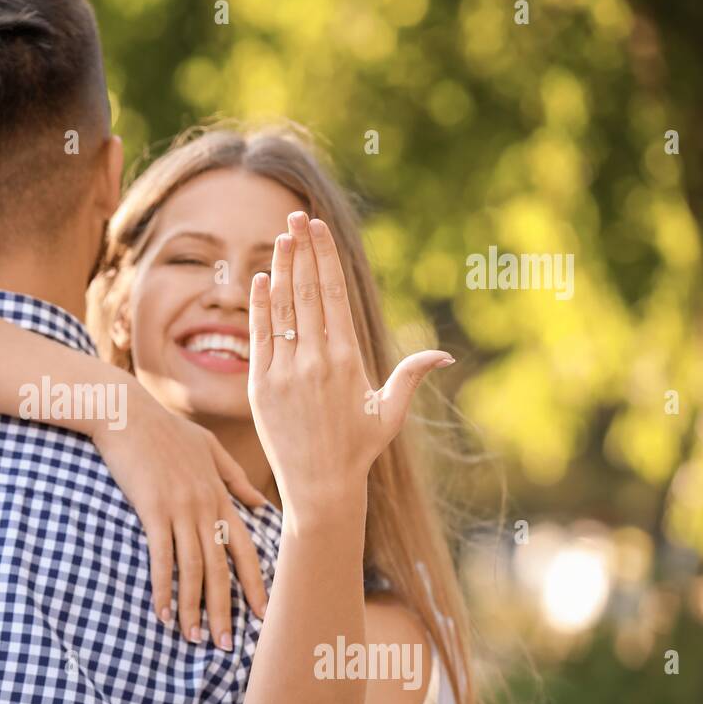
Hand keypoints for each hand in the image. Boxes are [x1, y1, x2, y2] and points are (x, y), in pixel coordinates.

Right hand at [91, 385, 268, 650]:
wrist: (127, 412)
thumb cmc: (164, 429)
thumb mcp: (208, 447)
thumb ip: (235, 477)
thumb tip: (260, 504)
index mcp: (220, 495)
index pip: (246, 548)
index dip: (255, 584)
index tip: (263, 615)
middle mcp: (205, 506)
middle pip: (221, 567)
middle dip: (226, 609)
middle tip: (228, 645)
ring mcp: (180, 508)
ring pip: (193, 568)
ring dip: (193, 608)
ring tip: (195, 639)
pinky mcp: (152, 509)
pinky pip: (161, 557)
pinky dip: (162, 588)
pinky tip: (161, 613)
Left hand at [247, 211, 452, 519]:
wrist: (319, 486)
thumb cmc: (358, 450)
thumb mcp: (388, 413)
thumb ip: (410, 377)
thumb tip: (443, 355)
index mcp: (347, 358)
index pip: (333, 294)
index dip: (324, 257)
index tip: (317, 229)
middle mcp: (315, 360)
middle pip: (306, 292)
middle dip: (300, 250)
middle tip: (295, 217)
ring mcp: (285, 372)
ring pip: (282, 309)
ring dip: (279, 270)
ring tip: (279, 239)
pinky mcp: (261, 386)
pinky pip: (259, 338)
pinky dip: (259, 307)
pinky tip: (259, 280)